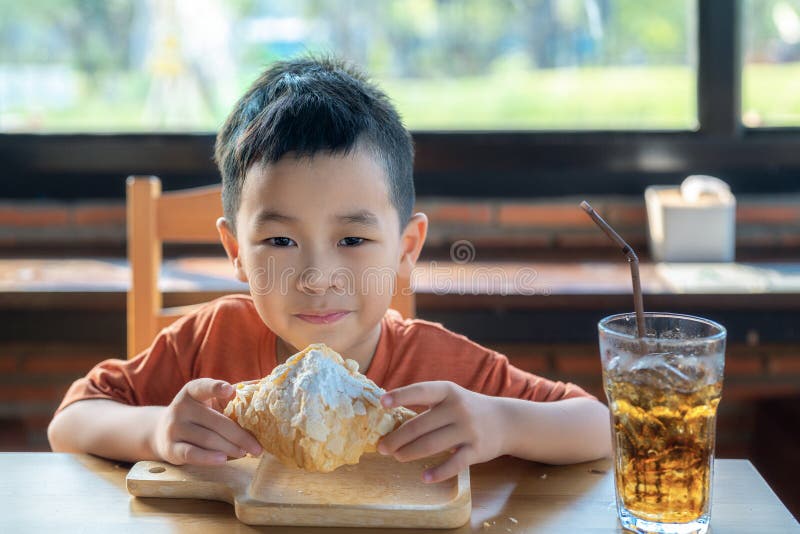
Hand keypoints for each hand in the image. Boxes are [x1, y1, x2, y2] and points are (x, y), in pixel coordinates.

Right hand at [151, 378, 261, 464]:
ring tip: (245, 453)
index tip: (230, 390)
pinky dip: (209, 458)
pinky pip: (192, 453)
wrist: (162, 432)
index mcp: (192, 392)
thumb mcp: (209, 401)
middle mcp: (180, 407)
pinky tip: (224, 459)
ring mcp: (174, 428)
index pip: (203, 387)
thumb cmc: (198, 414)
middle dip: (239, 435)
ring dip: (230, 447)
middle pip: (216, 421)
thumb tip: (262, 385)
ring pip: (207, 439)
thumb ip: (230, 395)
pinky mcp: (170, 448)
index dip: (216, 388)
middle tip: (257, 447)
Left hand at [377, 381, 508, 482]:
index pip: (421, 391)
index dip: (401, 396)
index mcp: (448, 391)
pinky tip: (424, 477)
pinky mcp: (477, 450)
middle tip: (382, 447)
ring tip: (397, 457)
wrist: (504, 421)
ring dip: (410, 453)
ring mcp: (468, 429)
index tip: (382, 402)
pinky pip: (454, 464)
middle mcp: (458, 408)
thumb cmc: (466, 409)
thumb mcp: (450, 398)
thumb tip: (390, 419)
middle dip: (397, 438)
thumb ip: (427, 405)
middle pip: (420, 425)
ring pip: (432, 444)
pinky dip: (438, 472)